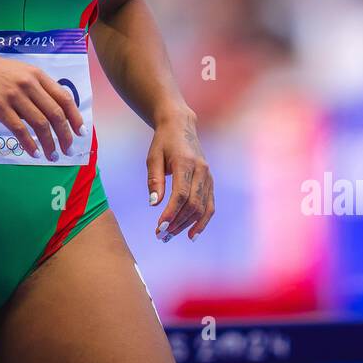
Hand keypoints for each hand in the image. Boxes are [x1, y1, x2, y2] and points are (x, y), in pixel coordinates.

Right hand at [0, 47, 84, 160]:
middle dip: (65, 135)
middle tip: (68, 149)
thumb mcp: (21, 72)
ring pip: (40, 124)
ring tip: (53, 156)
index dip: (75, 117)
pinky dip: (30, 144)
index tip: (80, 132)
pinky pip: (19, 129)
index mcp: (38, 75)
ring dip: (50, 143)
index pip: (64, 98)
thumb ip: (38, 87)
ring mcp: (14, 96)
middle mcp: (29, 84)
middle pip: (55, 114)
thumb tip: (56, 110)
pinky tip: (35, 153)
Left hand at [148, 110, 212, 240]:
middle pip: (193, 204)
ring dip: (187, 225)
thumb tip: (154, 204)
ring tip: (170, 236)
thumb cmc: (163, 142)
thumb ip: (154, 180)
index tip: (159, 227)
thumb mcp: (153, 157)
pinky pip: (210, 205)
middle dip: (177, 223)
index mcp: (186, 163)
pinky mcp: (210, 181)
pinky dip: (203, 221)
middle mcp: (201, 170)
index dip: (171, 213)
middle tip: (161, 235)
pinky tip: (192, 234)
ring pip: (202, 207)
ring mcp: (208, 176)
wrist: (181, 126)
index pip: (181, 194)